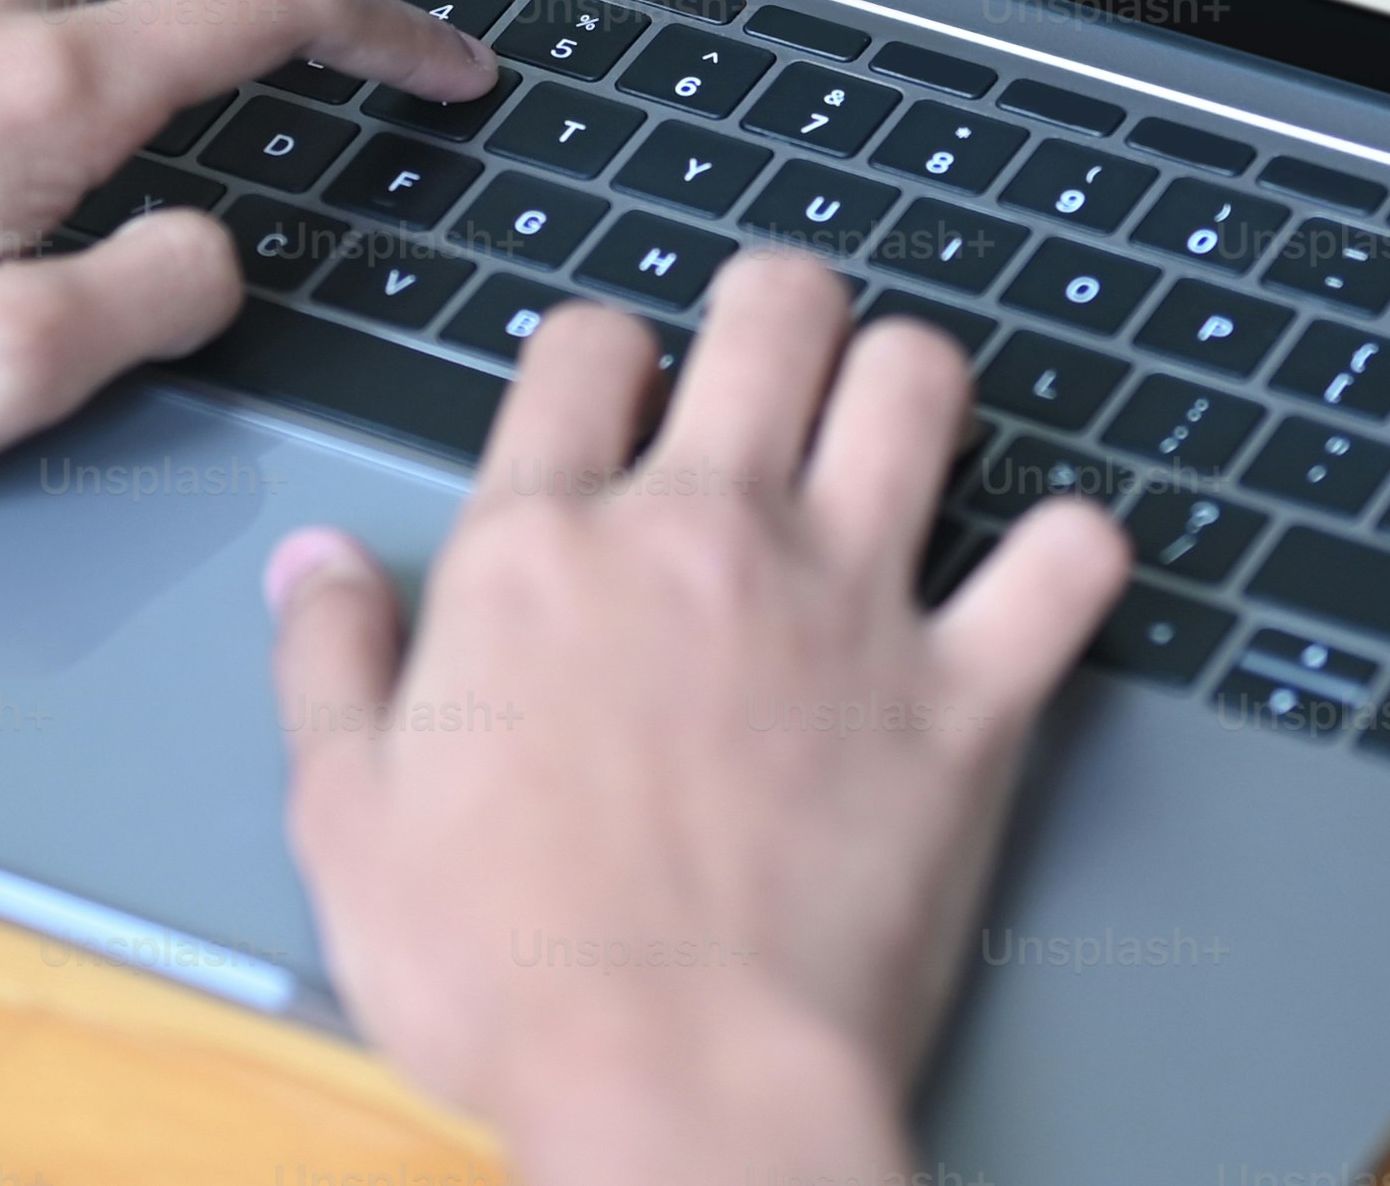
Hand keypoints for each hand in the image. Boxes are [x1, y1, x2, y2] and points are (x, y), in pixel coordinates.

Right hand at [265, 250, 1128, 1185]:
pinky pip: (1067, 566)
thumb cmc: (508, 974)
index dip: (601, 349)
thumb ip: (331, 665)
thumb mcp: (346, 820)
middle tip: (776, 345)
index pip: (583, 349)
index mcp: (543, 552)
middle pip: (773, 315)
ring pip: (919, 387)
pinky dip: (1074, 550)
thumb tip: (314, 565)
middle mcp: (704, 538)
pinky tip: (1049, 564)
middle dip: (778, 304)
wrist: (677, 1085)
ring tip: (896, 418)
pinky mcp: (965, 698)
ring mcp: (847, 606)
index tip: (613, 390)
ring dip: (911, 382)